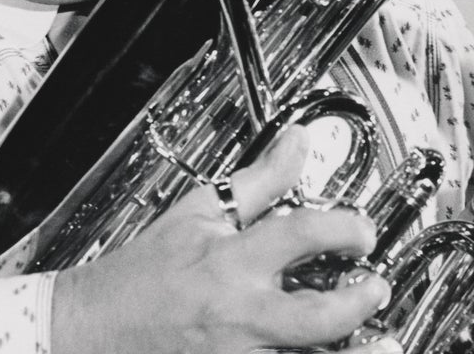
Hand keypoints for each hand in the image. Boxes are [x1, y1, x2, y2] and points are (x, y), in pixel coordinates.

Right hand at [52, 125, 401, 353]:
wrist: (98, 326)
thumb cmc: (147, 269)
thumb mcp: (200, 210)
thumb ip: (259, 180)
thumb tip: (296, 143)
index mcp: (229, 261)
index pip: (299, 234)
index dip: (344, 227)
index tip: (360, 229)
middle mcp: (238, 313)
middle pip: (318, 316)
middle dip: (360, 301)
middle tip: (375, 285)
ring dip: (353, 351)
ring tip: (379, 341)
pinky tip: (324, 352)